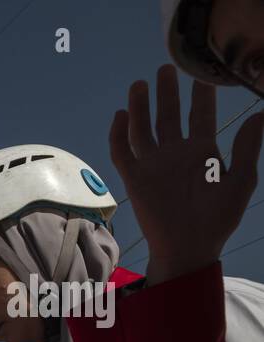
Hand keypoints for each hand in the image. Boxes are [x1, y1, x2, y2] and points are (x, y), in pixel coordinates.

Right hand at [110, 64, 263, 285]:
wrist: (189, 246)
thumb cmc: (219, 219)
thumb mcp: (241, 181)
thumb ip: (246, 147)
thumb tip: (260, 113)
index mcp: (202, 152)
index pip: (200, 115)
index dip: (201, 95)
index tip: (202, 75)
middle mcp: (175, 154)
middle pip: (168, 116)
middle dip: (167, 93)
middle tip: (166, 69)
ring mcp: (153, 165)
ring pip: (143, 129)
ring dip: (140, 107)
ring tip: (139, 84)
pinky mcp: (134, 179)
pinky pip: (122, 152)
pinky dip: (119, 134)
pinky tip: (121, 115)